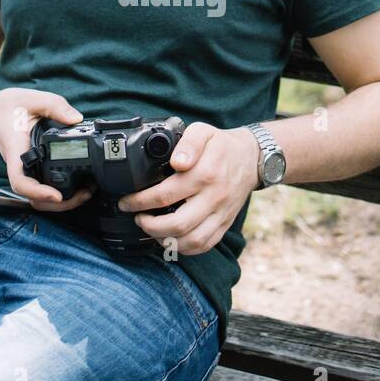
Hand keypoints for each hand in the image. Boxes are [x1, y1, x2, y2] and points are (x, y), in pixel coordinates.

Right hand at [0, 88, 92, 212]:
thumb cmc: (8, 108)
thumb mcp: (32, 99)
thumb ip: (55, 106)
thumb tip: (76, 119)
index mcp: (16, 151)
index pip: (20, 181)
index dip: (37, 193)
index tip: (56, 195)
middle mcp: (20, 166)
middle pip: (33, 199)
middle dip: (59, 204)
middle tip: (84, 193)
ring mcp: (26, 170)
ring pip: (39, 199)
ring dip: (62, 203)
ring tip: (85, 192)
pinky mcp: (33, 170)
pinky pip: (43, 189)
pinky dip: (61, 193)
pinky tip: (79, 184)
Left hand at [117, 122, 258, 255]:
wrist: (252, 158)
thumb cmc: (221, 145)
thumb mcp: (204, 132)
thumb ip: (188, 143)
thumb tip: (177, 162)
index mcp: (204, 174)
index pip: (165, 195)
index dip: (140, 202)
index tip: (127, 202)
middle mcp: (214, 197)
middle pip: (177, 224)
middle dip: (149, 225)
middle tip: (137, 217)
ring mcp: (221, 213)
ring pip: (192, 240)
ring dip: (165, 240)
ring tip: (151, 230)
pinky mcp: (225, 223)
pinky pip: (205, 245)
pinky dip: (185, 248)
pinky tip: (171, 240)